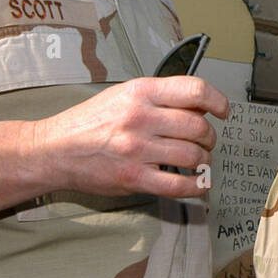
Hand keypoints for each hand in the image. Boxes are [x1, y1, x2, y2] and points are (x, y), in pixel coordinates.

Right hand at [33, 75, 229, 198]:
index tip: (223, 111)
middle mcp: (140, 118)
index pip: (194, 90)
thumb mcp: (123, 96)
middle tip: (206, 142)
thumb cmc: (90, 123)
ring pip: (193, 155)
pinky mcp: (134, 178)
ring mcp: (137, 149)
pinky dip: (197, 186)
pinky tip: (198, 183)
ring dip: (204, 161)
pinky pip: (179, 185)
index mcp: (140, 92)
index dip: (218, 101)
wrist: (54, 150)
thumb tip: (200, 111)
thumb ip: (160, 100)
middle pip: (199, 127)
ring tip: (198, 161)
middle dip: (210, 137)